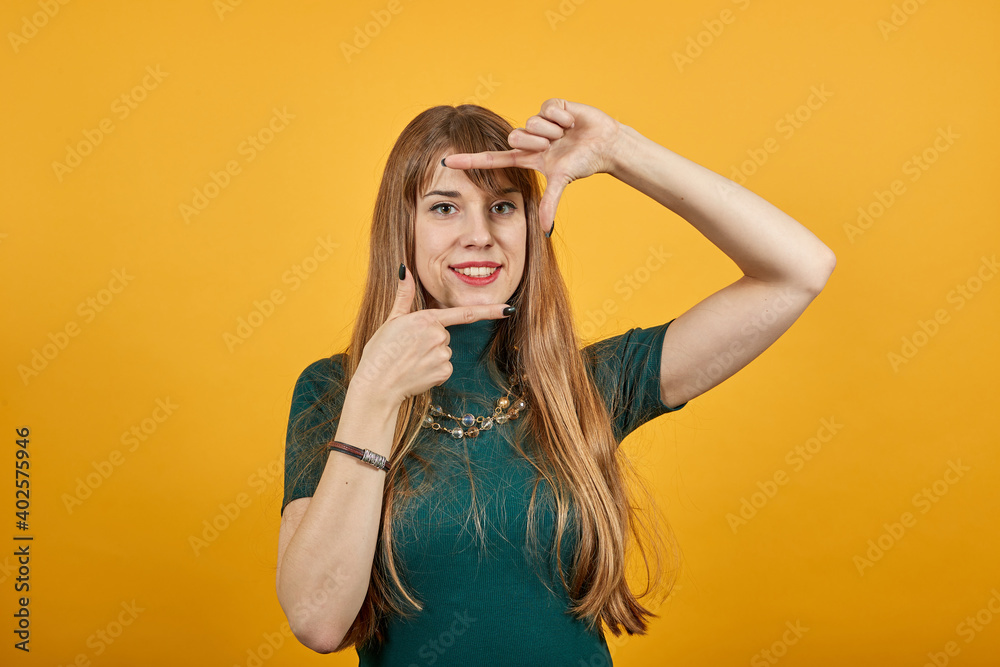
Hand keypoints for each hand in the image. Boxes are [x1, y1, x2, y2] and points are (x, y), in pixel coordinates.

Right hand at [354, 267, 512, 405]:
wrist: (377, 384)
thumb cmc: (380, 352)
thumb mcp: (392, 320)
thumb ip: (404, 295)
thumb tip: (404, 270)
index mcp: (426, 319)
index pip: (464, 313)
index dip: (490, 311)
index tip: (509, 309)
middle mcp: (438, 335)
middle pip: (445, 334)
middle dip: (431, 340)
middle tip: (409, 349)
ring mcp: (442, 354)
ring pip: (445, 352)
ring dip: (431, 357)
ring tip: (410, 362)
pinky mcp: (444, 372)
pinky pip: (445, 368)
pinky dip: (433, 371)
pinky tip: (417, 372)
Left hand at [442, 98, 624, 235]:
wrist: (606, 145)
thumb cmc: (584, 163)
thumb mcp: (562, 181)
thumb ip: (551, 203)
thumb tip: (545, 231)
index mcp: (526, 156)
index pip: (492, 159)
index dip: (470, 160)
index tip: (446, 162)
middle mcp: (529, 138)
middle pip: (515, 136)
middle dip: (537, 142)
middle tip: (554, 145)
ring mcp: (539, 121)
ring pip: (532, 123)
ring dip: (552, 130)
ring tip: (566, 134)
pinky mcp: (551, 106)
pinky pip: (547, 109)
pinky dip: (562, 118)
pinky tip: (571, 122)